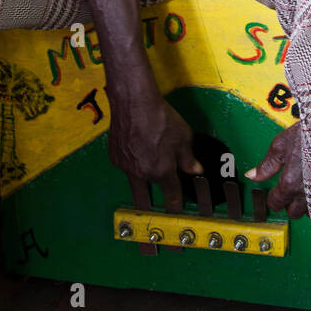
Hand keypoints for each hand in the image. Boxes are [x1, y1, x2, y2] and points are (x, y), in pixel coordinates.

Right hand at [108, 92, 202, 211]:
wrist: (133, 102)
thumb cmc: (160, 117)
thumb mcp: (183, 137)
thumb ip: (188, 158)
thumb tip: (195, 170)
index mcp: (162, 170)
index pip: (171, 195)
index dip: (175, 203)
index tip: (176, 209)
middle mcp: (143, 173)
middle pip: (151, 191)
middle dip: (155, 198)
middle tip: (157, 207)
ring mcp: (126, 166)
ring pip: (136, 180)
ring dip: (143, 178)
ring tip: (147, 167)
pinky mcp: (115, 157)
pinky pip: (127, 167)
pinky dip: (133, 163)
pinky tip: (137, 151)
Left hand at [245, 122, 307, 218]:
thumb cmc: (310, 133)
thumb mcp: (281, 144)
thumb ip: (267, 164)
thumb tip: (252, 175)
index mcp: (289, 182)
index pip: (275, 203)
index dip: (273, 198)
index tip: (275, 193)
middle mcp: (305, 193)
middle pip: (293, 213)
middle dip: (289, 203)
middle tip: (290, 190)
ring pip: (310, 211)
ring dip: (306, 204)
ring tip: (306, 188)